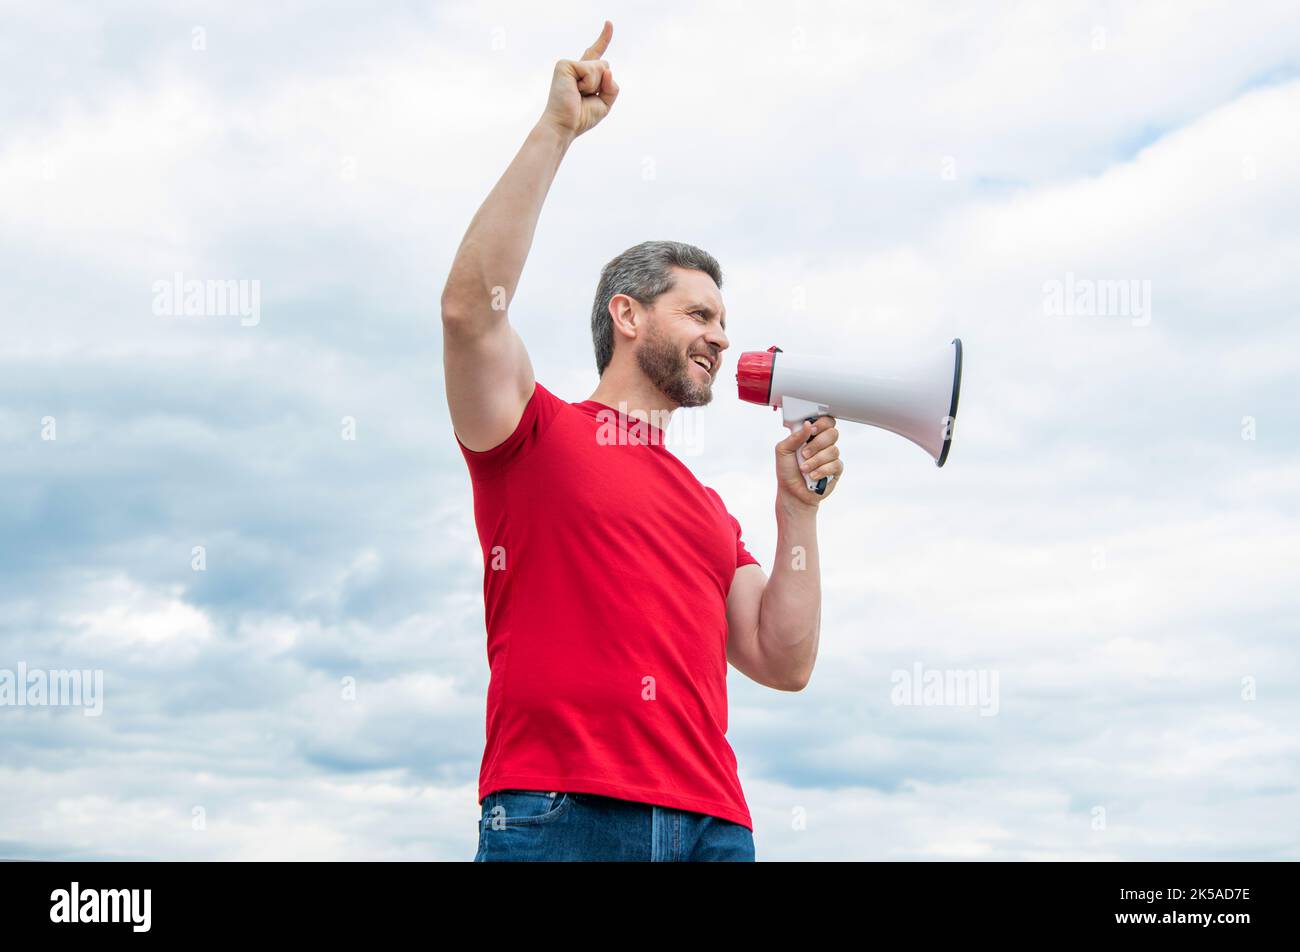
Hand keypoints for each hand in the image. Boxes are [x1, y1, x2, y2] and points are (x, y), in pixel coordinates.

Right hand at [540, 20, 619, 139]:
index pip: (596, 54)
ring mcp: (569, 65)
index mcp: (584, 75)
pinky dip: (588, 84)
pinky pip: (590, 70)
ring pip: (600, 66)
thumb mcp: (605, 103)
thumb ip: (612, 86)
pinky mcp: (564, 65)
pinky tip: (575, 91)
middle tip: (584, 97)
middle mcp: (576, 68)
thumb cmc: (581, 117)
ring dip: (595, 85)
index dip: (603, 39)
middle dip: (602, 84)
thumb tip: (607, 68)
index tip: (609, 24)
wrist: (565, 125)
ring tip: (579, 95)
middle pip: (605, 65)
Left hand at [775, 416, 842, 511]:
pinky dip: (822, 470)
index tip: (812, 431)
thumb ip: (794, 436)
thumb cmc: (787, 471)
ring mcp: (830, 457)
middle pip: (832, 433)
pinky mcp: (836, 470)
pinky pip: (835, 464)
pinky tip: (813, 475)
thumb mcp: (783, 450)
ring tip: (804, 469)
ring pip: (833, 450)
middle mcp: (823, 444)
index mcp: (811, 436)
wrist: (792, 493)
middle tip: (804, 454)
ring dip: (816, 460)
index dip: (821, 423)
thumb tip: (808, 424)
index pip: (825, 421)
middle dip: (817, 444)